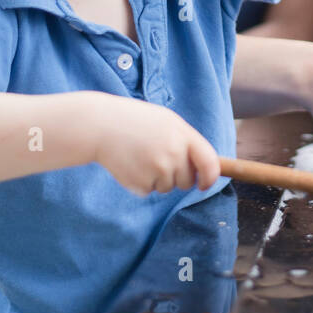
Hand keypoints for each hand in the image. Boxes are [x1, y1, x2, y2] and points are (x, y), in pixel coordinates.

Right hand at [92, 95, 220, 195]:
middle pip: (187, 181)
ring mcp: (157, 170)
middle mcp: (174, 154)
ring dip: (157, 178)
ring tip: (141, 156)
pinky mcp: (141, 184)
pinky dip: (141, 182)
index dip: (210, 178)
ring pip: (167, 187)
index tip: (204, 183)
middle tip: (157, 157)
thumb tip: (205, 165)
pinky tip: (131, 164)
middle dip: (177, 175)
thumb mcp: (167, 121)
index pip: (209, 163)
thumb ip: (187, 141)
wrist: (101, 126)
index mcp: (184, 136)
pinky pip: (149, 190)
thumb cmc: (137, 122)